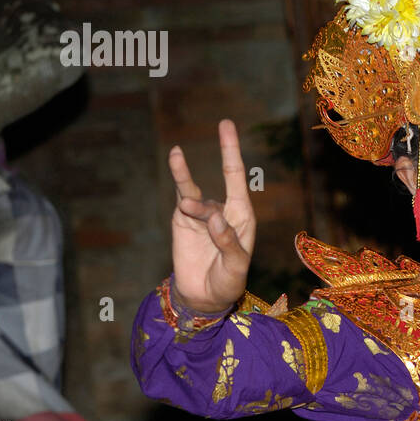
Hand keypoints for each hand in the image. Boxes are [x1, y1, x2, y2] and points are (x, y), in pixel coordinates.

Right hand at [169, 119, 255, 313]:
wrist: (203, 296)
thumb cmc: (227, 282)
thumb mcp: (235, 267)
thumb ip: (228, 243)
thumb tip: (214, 217)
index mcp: (243, 217)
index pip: (240, 180)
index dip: (235, 154)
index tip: (228, 127)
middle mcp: (224, 210)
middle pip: (225, 177)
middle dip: (228, 151)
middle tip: (226, 124)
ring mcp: (202, 213)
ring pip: (197, 197)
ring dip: (194, 203)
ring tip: (188, 210)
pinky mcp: (183, 219)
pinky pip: (181, 197)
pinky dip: (179, 181)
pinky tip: (176, 161)